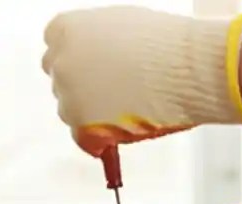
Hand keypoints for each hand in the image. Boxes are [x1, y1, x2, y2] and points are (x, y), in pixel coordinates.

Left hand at [42, 6, 241, 155]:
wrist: (185, 69)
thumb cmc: (166, 44)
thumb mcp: (122, 25)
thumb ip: (98, 40)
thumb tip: (97, 57)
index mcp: (66, 28)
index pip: (56, 46)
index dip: (77, 58)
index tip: (90, 67)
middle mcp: (61, 60)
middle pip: (61, 77)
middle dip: (81, 84)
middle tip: (109, 90)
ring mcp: (68, 94)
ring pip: (69, 109)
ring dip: (90, 111)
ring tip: (125, 108)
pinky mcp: (81, 124)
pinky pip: (82, 138)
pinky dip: (97, 139)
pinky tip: (114, 136)